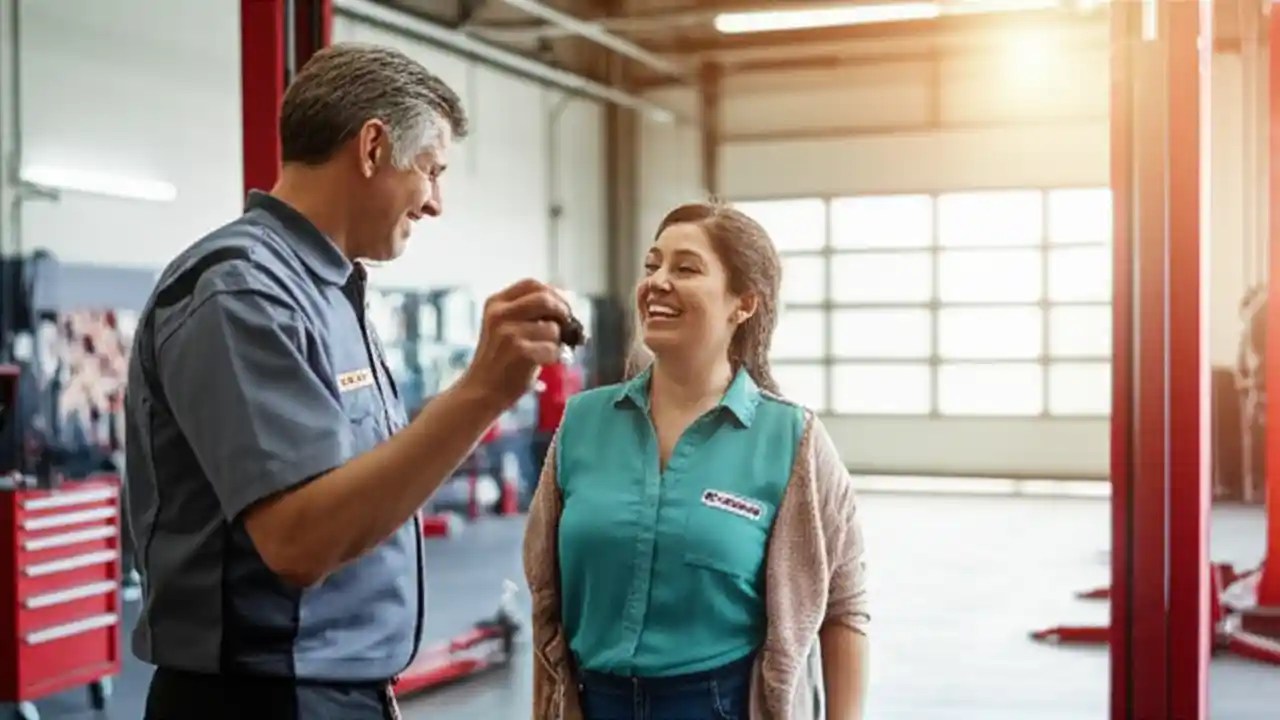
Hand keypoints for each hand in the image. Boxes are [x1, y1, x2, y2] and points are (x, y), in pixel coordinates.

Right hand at [459, 279, 568, 410]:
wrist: (480, 392)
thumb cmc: (500, 361)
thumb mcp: (505, 327)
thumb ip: (528, 314)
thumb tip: (566, 306)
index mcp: (496, 303)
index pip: (532, 284)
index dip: (554, 293)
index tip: (563, 308)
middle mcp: (500, 314)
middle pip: (545, 299)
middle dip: (563, 312)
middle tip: (568, 327)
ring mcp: (508, 332)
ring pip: (553, 328)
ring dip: (556, 343)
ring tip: (542, 354)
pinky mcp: (519, 351)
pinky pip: (553, 349)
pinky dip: (554, 358)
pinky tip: (540, 365)